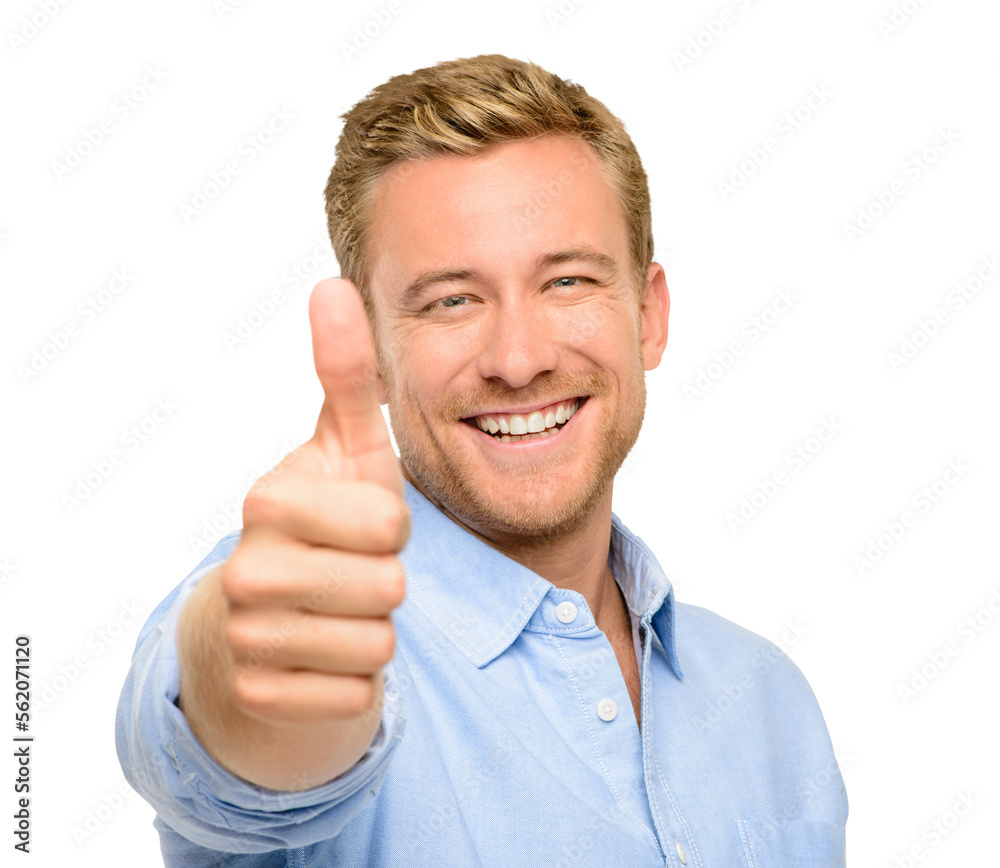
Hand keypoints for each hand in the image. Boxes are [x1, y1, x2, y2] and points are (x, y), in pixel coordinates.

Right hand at [221, 278, 407, 724]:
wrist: (272, 620)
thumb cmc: (327, 523)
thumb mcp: (345, 450)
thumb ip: (346, 373)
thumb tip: (332, 283)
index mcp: (268, 500)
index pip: (389, 522)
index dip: (394, 527)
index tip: (363, 523)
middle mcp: (244, 569)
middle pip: (388, 587)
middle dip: (388, 582)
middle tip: (354, 572)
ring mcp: (247, 638)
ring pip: (377, 645)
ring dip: (376, 631)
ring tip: (341, 611)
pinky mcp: (259, 697)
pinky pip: (358, 696)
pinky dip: (357, 681)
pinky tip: (325, 657)